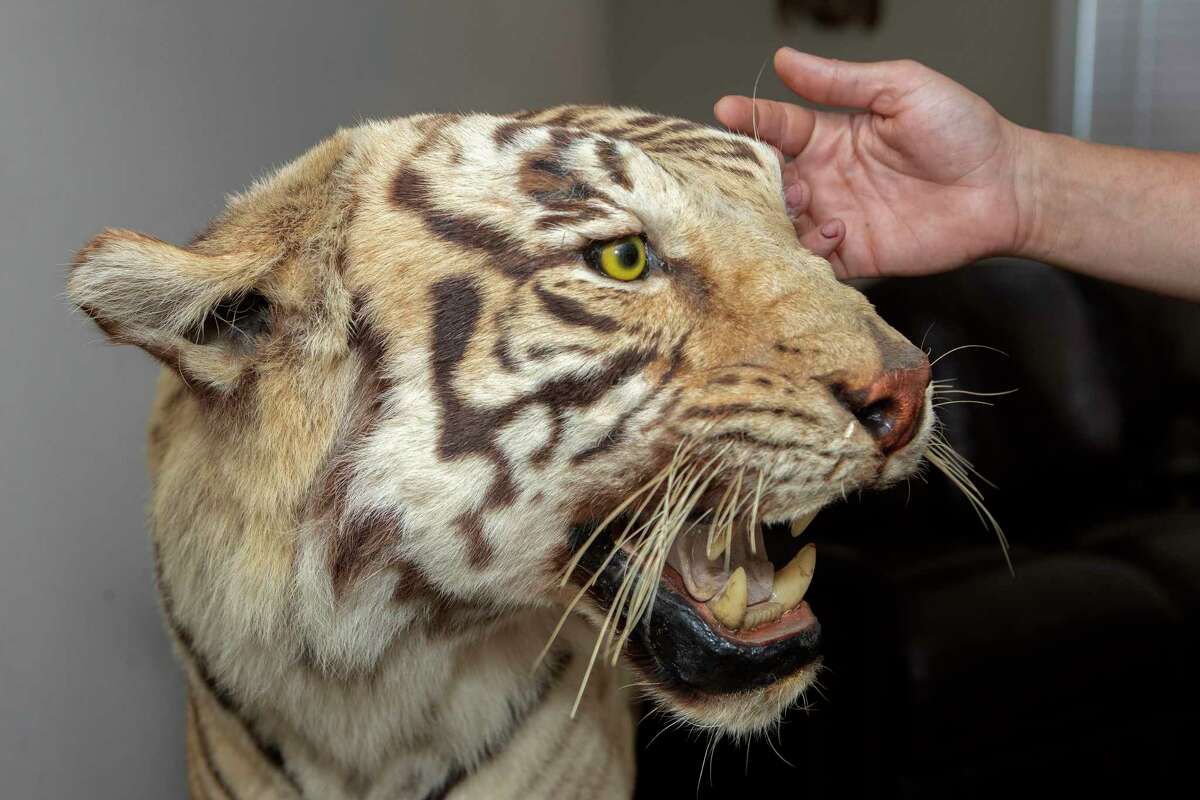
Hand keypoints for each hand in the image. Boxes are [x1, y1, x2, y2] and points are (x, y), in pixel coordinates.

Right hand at [716, 48, 1028, 280]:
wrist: (1005, 188)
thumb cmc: (963, 130)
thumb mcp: (900, 88)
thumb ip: (840, 81)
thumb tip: (784, 59)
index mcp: (833, 136)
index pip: (778, 129)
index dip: (750, 120)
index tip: (724, 111)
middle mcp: (828, 179)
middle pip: (769, 182)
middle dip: (756, 179)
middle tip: (764, 175)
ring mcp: (838, 218)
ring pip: (782, 223)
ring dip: (778, 215)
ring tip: (800, 201)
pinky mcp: (855, 255)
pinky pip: (812, 260)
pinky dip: (807, 250)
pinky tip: (834, 230)